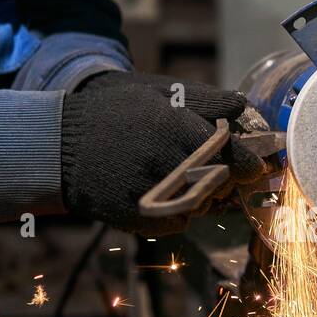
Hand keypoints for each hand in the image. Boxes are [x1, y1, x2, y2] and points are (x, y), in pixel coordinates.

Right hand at [60, 71, 264, 234]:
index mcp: (175, 130)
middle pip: (221, 184)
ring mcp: (155, 195)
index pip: (232, 156)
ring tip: (190, 178)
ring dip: (205, 195)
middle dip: (228, 179)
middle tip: (225, 171)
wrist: (59, 148)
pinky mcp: (141, 219)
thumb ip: (203, 100)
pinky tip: (168, 192)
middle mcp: (168, 165)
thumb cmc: (112, 113)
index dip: (250, 164)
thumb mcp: (156, 94)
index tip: (256, 165)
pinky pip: (179, 223)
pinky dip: (181, 211)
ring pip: (203, 205)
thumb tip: (242, 104)